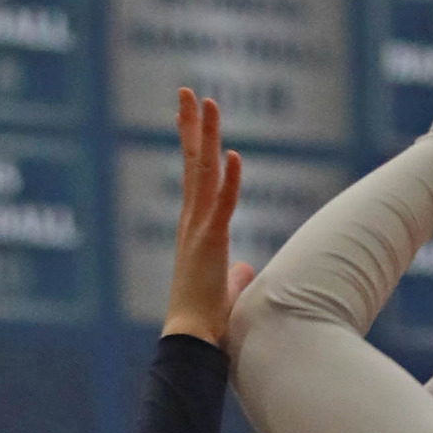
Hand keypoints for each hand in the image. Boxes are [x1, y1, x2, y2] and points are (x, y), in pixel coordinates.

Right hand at [163, 88, 254, 343]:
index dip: (192, 143)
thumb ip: (233, 275)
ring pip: (201, 173)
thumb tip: (245, 272)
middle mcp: (191, 222)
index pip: (193, 176)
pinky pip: (221, 205)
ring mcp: (198, 230)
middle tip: (188, 91)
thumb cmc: (207, 319)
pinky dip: (228, 180)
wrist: (192, 341)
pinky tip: (232, 154)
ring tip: (206, 103)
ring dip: (205, 136)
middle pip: (191, 163)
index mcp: (194, 228)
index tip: (191, 116)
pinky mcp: (210, 243)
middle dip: (190, 125)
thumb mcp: (224, 289)